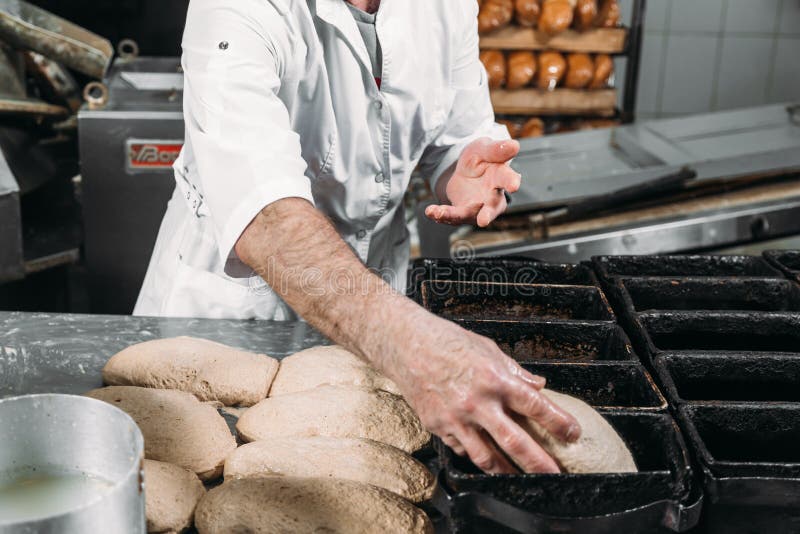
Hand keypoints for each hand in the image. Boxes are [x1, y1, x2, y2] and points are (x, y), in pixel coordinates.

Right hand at [395, 315, 580, 473]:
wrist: (406, 345)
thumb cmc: (446, 342)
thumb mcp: (487, 348)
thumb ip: (514, 371)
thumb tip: (537, 386)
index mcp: (494, 378)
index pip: (535, 405)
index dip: (557, 422)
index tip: (572, 433)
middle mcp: (477, 402)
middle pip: (515, 442)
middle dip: (539, 462)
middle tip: (555, 474)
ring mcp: (456, 418)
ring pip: (487, 457)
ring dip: (507, 471)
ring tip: (521, 478)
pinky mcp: (438, 427)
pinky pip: (462, 449)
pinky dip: (476, 454)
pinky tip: (485, 455)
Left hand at [425, 137, 521, 227]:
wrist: (465, 169)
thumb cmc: (481, 158)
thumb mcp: (484, 148)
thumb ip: (496, 149)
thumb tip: (514, 145)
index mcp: (501, 177)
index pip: (508, 179)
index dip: (511, 182)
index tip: (514, 185)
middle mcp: (492, 196)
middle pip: (492, 207)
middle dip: (488, 214)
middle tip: (483, 220)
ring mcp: (478, 207)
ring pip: (469, 214)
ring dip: (454, 216)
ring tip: (439, 213)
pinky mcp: (463, 212)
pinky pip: (453, 216)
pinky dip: (441, 214)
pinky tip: (430, 211)